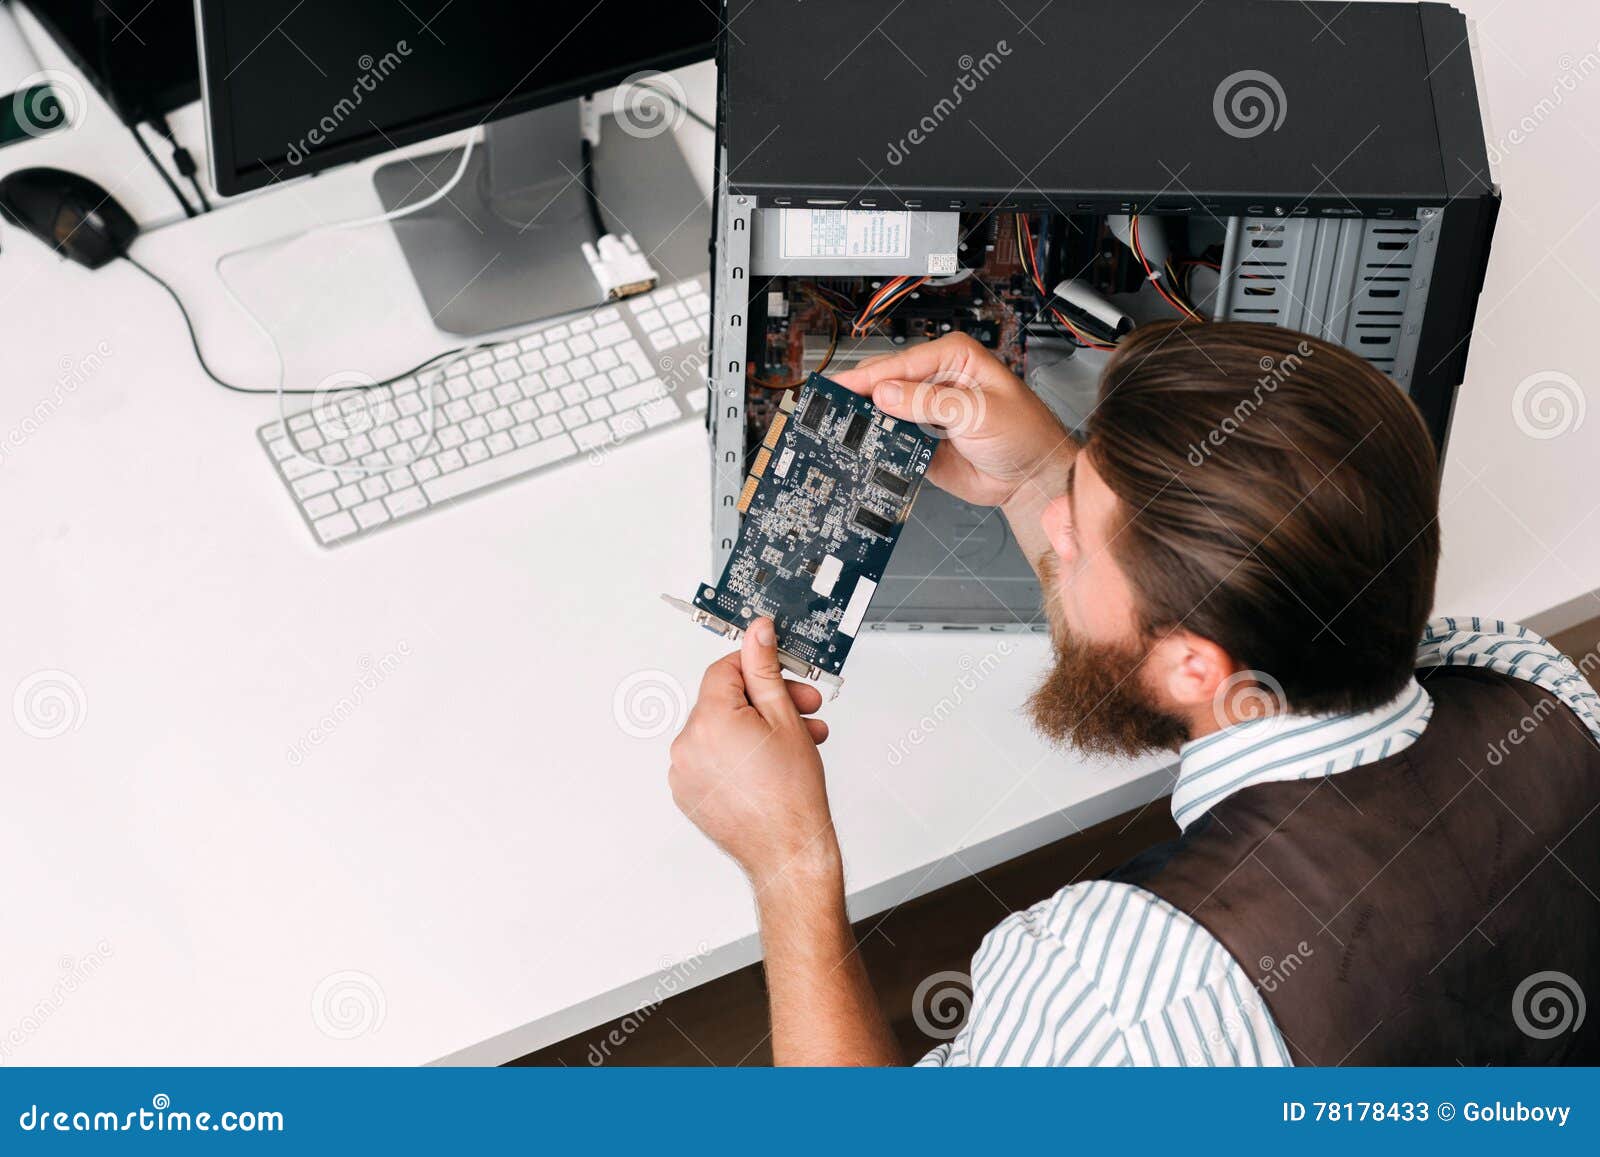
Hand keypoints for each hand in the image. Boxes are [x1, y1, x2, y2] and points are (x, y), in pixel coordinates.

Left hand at [668, 618, 840, 888]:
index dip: (757, 667)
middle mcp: (687, 745)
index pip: (725, 670)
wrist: (788, 853)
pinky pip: (711, 758)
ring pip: (721, 731)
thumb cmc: (792, 797)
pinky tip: (768, 764)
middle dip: (766, 702)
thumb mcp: (786, 719)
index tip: (777, 671)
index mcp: (709, 720)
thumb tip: (757, 634)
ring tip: (795, 743)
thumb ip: (766, 670)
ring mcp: (683, 772)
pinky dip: (736, 755)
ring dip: (755, 729)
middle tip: (802, 708)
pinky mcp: (688, 793)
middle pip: (725, 701)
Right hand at [831, 332, 1076, 510]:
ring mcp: (925, 413)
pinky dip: (876, 445)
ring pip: (884, 412)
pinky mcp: (920, 442)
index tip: (841, 387)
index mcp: (953, 358)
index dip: (869, 376)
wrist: (1031, 478)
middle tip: (831, 408)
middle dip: (861, 396)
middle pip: (886, 384)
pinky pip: (891, 441)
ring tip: (837, 427)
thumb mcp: (979, 411)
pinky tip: (860, 448)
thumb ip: (931, 402)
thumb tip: (886, 394)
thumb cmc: (1024, 434)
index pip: (901, 363)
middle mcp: (936, 381)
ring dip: (865, 421)